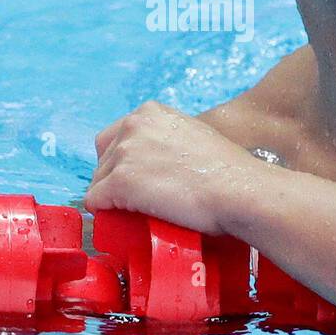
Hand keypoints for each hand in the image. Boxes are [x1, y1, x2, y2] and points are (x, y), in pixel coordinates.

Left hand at [84, 100, 266, 235]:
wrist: (240, 190)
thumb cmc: (228, 171)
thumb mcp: (194, 136)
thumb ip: (168, 140)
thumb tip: (156, 162)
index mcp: (150, 112)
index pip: (113, 137)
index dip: (121, 162)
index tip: (135, 179)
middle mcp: (132, 126)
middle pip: (103, 159)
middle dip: (114, 180)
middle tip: (137, 200)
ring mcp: (124, 153)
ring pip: (98, 182)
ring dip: (112, 200)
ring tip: (137, 215)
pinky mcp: (120, 183)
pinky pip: (95, 202)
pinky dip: (106, 214)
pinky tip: (123, 222)